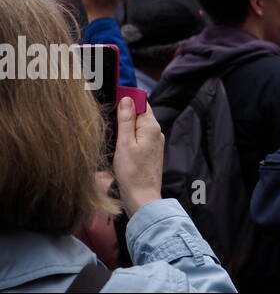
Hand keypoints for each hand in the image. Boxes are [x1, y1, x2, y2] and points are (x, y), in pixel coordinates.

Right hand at [112, 98, 163, 215]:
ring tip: (111, 129)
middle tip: (108, 113)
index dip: (128, 98)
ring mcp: (155, 142)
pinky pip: (139, 137)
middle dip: (126, 112)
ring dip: (126, 125)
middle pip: (140, 114)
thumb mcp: (124, 144)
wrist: (142, 198)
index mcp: (151, 127)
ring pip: (139, 126)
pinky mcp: (151, 152)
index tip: (114, 96)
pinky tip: (119, 142)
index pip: (141, 103)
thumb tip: (127, 98)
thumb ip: (126, 120)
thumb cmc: (132, 173)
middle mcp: (156, 132)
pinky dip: (129, 136)